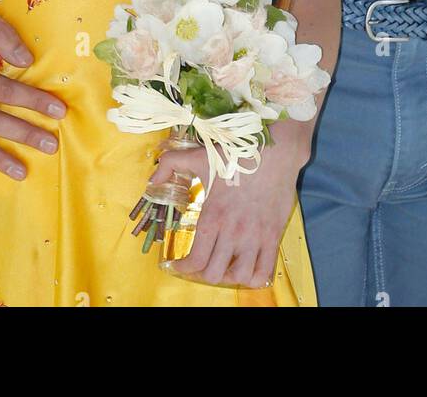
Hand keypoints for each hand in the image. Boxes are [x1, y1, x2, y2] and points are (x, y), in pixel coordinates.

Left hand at [146, 121, 310, 287]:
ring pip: (239, 276)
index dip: (182, 269)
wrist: (274, 150)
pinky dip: (254, 277)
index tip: (178, 265)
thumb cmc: (235, 155)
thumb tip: (152, 181)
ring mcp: (255, 236)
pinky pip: (264, 271)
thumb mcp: (198, 156)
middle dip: (204, 273)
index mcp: (212, 216)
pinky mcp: (273, 236)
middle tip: (202, 263)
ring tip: (225, 265)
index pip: (194, 260)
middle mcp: (232, 232)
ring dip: (230, 276)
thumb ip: (171, 164)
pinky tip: (247, 267)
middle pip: (214, 274)